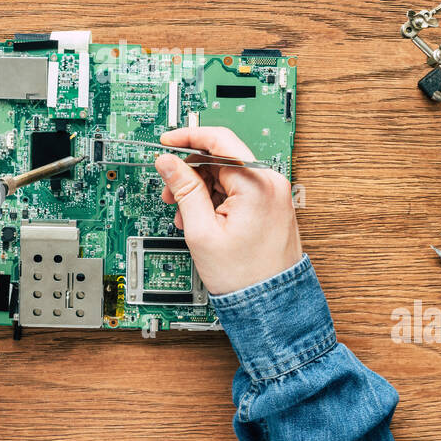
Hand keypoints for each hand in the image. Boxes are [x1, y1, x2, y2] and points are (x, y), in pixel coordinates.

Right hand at [154, 127, 301, 295]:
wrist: (270, 303)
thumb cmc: (243, 275)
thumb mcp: (202, 230)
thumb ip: (184, 189)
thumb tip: (167, 162)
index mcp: (257, 183)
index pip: (219, 140)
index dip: (187, 137)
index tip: (167, 141)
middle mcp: (271, 182)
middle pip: (221, 158)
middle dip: (191, 173)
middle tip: (170, 192)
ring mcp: (274, 193)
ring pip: (227, 174)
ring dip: (201, 189)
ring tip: (187, 216)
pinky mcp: (272, 203)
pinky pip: (238, 189)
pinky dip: (217, 198)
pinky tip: (203, 219)